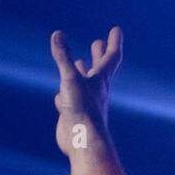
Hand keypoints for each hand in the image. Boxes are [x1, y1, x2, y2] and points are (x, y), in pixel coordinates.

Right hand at [50, 27, 122, 157]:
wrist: (82, 144)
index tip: (116, 30)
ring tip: (80, 63)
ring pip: (82, 84)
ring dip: (81, 72)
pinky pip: (68, 100)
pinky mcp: (72, 115)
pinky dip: (64, 94)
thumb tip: (57, 34)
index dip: (114, 43)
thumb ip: (64, 58)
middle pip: (98, 68)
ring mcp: (84, 103)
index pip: (111, 57)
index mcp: (100, 81)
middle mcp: (94, 91)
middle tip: (98, 42)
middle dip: (99, 54)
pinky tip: (59, 96)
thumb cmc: (82, 112)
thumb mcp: (71, 80)